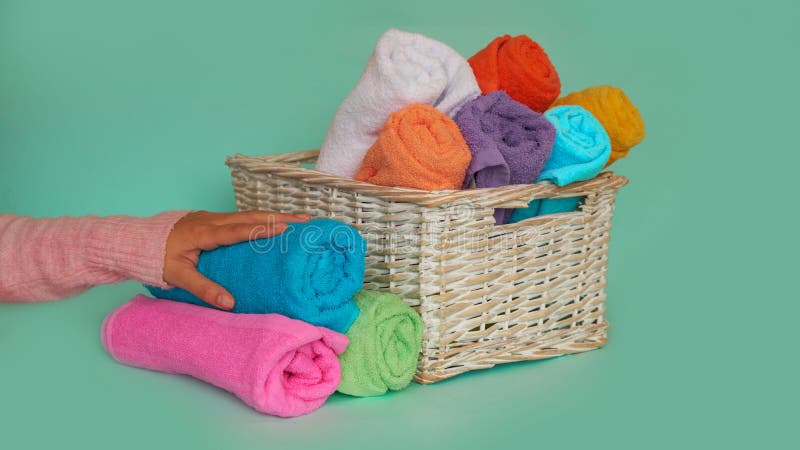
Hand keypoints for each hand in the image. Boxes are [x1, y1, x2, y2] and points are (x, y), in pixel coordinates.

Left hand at [163, 210, 309, 309]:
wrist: (137, 240)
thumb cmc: (157, 258)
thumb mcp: (178, 277)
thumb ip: (204, 289)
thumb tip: (229, 303)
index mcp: (203, 233)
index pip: (236, 230)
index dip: (260, 229)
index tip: (283, 228)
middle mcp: (210, 220)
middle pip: (249, 216)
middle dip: (278, 217)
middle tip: (305, 220)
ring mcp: (212, 217)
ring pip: (247, 214)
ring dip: (272, 216)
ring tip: (298, 220)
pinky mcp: (212, 219)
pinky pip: (240, 217)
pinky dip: (260, 218)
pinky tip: (273, 223)